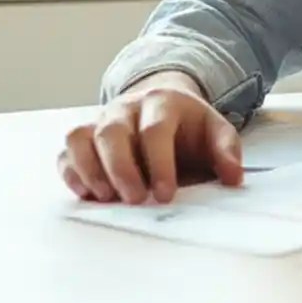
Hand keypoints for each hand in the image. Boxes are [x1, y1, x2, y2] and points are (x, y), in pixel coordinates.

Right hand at [57, 72, 242, 204]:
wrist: (164, 104)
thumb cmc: (190, 127)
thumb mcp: (216, 131)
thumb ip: (227, 151)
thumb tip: (235, 178)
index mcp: (162, 101)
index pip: (155, 129)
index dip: (159, 163)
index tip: (165, 195)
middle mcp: (126, 107)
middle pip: (112, 132)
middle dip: (121, 169)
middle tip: (135, 200)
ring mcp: (101, 119)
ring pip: (82, 137)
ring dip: (90, 170)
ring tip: (106, 199)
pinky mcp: (84, 136)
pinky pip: (67, 150)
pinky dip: (72, 172)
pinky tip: (87, 194)